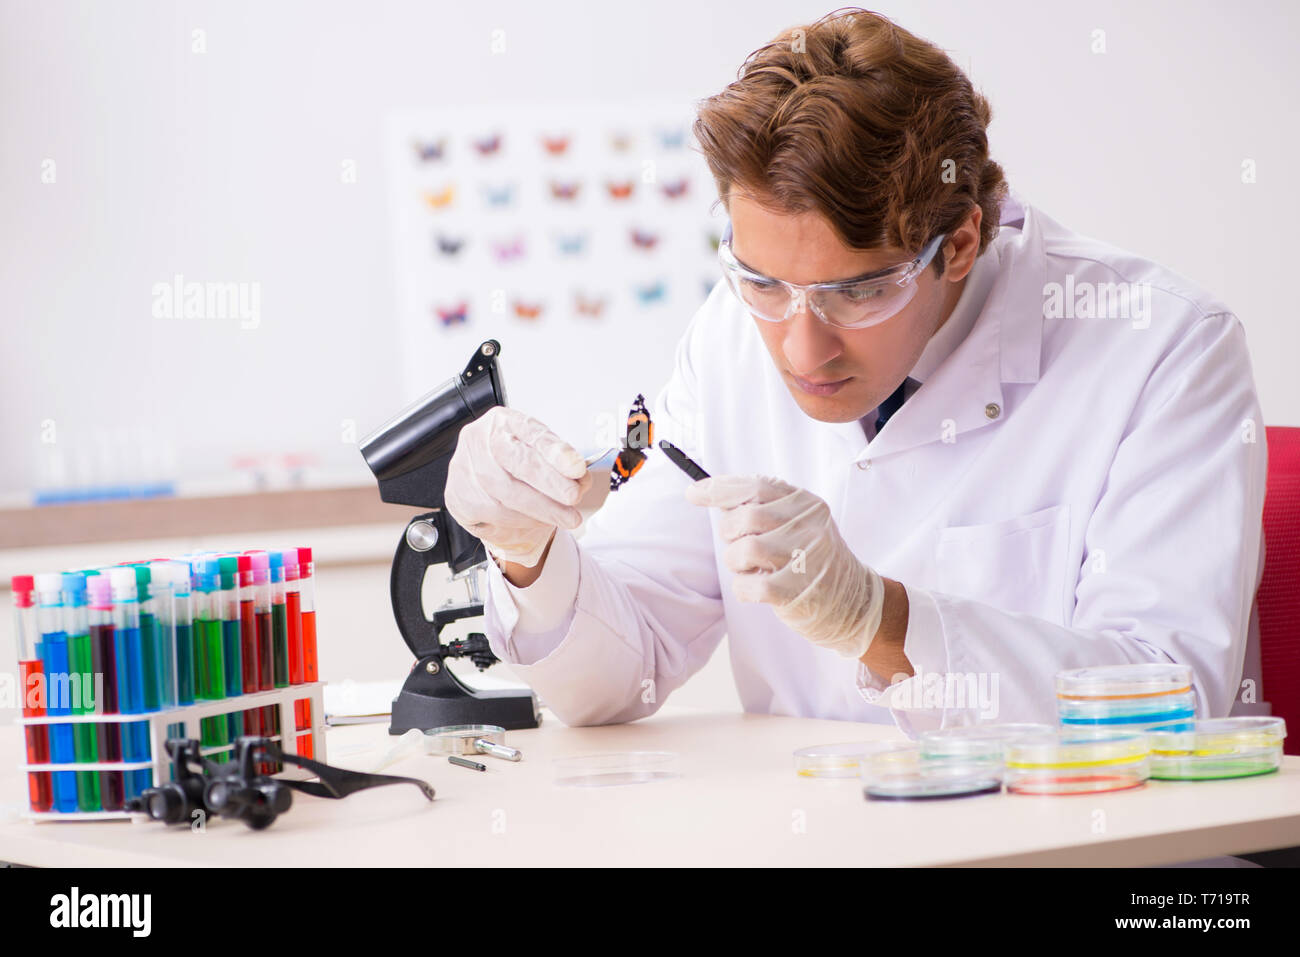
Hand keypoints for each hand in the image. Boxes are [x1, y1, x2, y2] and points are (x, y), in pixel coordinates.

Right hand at [445, 407, 591, 567]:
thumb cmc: (515, 469)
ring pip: (507, 493)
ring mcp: (464, 467)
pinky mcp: (458, 495)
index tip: (577, 467)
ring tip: (567, 516)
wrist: (483, 492)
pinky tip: (539, 520)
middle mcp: (479, 438)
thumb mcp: (540, 456)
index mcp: (504, 421)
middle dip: (549, 481)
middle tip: (573, 496)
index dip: (555, 451)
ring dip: (542, 508)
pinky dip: (523, 519)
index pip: (530, 431)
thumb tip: (580, 479)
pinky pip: (495, 512)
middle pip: (516, 460)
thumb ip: (560, 464)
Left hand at [685, 474, 883, 657]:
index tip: (693, 493)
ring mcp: (806, 557)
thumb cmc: (811, 560)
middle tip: (744, 549)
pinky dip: (743, 589)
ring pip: (743, 550)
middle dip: (730, 535)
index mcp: (806, 503)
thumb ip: (761, 507)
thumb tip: (705, 491)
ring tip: (753, 570)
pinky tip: (756, 590)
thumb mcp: (796, 523)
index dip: (720, 489)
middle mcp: (809, 525)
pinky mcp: (797, 591)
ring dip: (736, 564)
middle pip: (744, 518)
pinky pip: (748, 585)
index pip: (755, 487)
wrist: (853, 603)